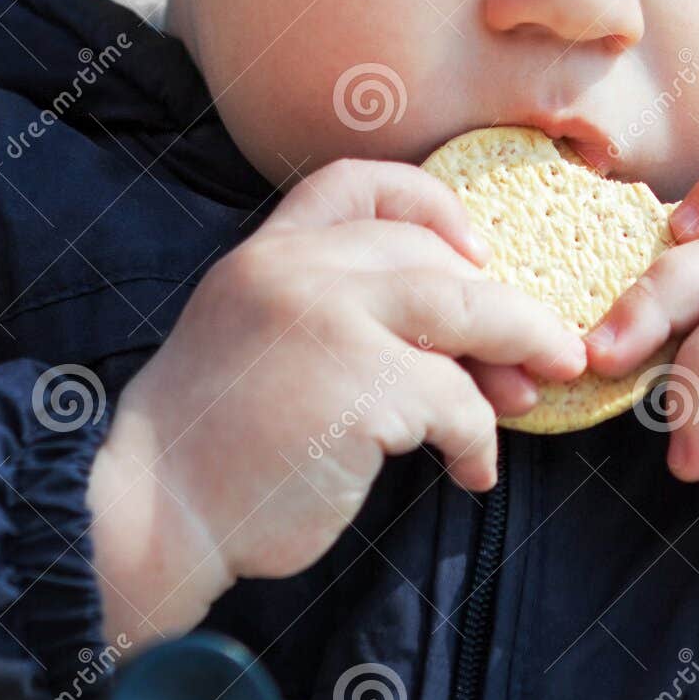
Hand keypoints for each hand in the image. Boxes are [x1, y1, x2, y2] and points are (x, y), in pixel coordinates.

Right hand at [87, 158, 586, 650]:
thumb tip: (457, 338)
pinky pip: (454, 401)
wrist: (154, 514)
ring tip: (535, 395)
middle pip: (433, 258)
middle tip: (545, 348)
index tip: (473, 247)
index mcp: (269, 253)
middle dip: (501, 305)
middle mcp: (299, 270)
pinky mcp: (359, 386)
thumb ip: (331, 313)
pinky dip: (477, 438)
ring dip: (517, 352)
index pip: (357, 184)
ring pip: (464, 311)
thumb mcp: (255, 340)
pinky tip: (471, 470)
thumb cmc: (214, 444)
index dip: (429, 205)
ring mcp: (329, 321)